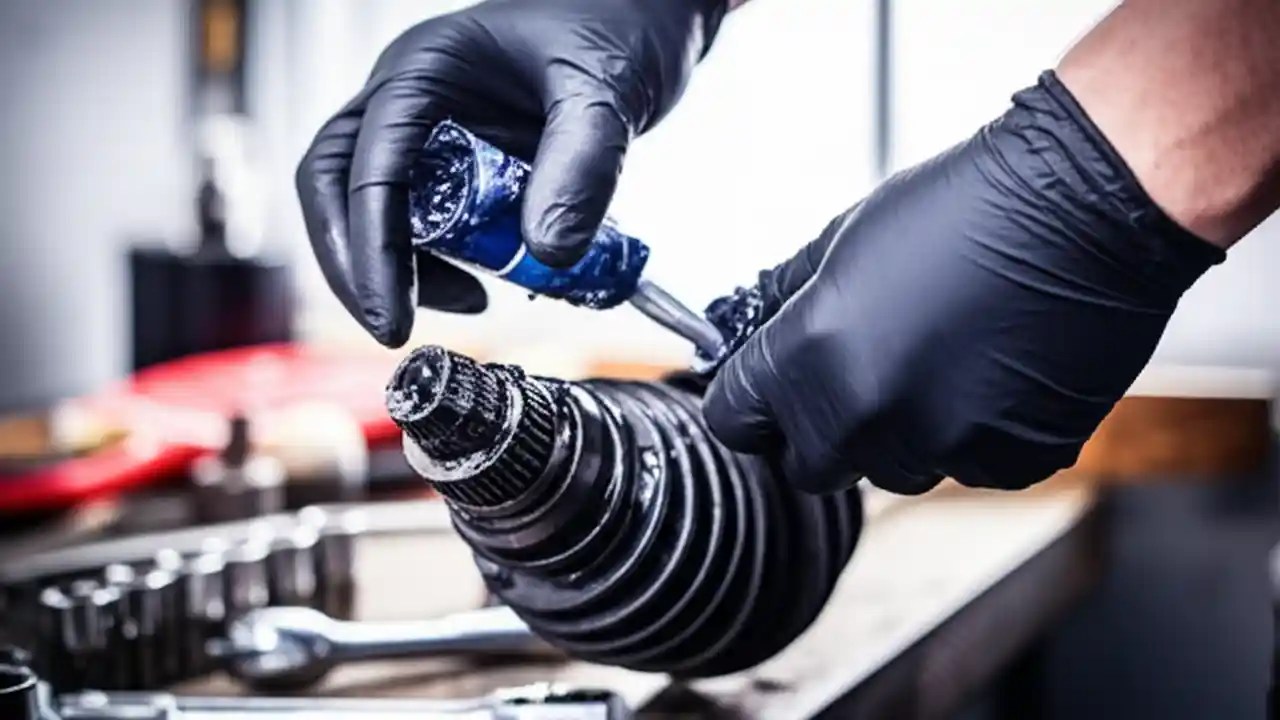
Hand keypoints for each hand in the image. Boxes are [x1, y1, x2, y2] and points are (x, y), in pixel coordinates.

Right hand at [297, 0, 727, 345]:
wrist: (649, 15)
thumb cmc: (622, 25)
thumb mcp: (606, 90)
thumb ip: (583, 165)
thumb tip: (548, 253)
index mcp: (424, 68)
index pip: (366, 163)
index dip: (370, 247)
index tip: (393, 315)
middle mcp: (410, 98)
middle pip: (336, 185)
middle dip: (356, 262)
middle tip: (394, 327)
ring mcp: (430, 130)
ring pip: (374, 206)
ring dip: (404, 266)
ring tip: (473, 301)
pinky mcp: (460, 161)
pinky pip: (430, 218)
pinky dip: (446, 261)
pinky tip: (495, 282)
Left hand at [703, 72, 1224, 494]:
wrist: (1085, 204)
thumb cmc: (966, 207)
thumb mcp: (846, 239)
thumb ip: (788, 301)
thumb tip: (752, 329)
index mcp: (811, 358)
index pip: (734, 421)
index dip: (746, 404)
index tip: (761, 394)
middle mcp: (868, 415)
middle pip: (809, 465)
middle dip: (819, 429)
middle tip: (854, 375)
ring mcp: (942, 445)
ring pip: (892, 469)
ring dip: (901, 431)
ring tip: (942, 356)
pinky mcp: (1012, 460)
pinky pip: (968, 465)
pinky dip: (974, 431)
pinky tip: (994, 369)